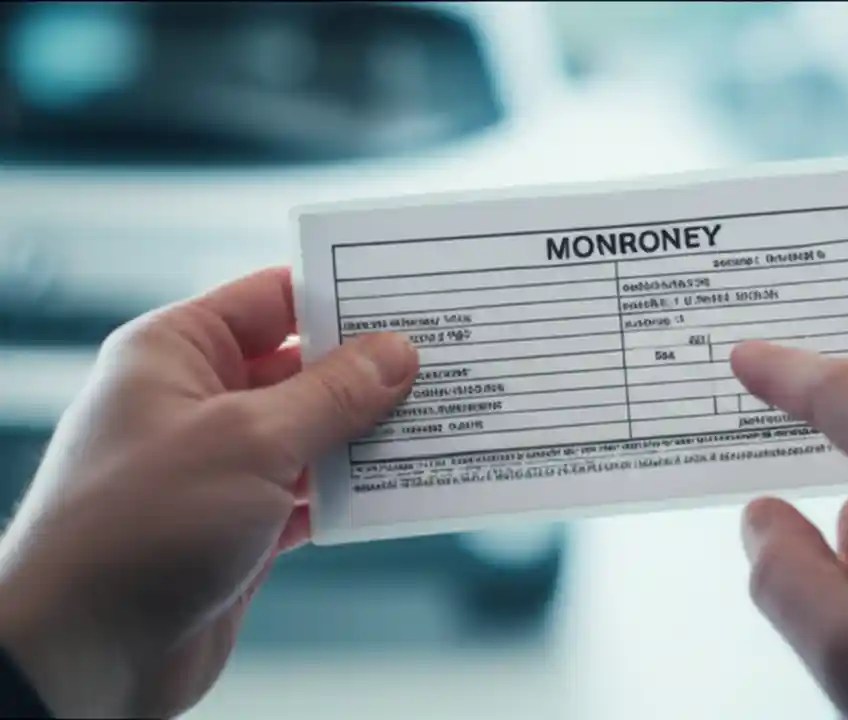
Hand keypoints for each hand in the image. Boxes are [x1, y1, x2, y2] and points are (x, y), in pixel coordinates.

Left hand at [0, 268, 417, 717]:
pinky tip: (399, 488)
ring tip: (436, 423)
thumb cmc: (137, 528)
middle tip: (441, 364)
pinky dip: (351, 492)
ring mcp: (218, 465)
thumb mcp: (250, 441)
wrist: (84, 653)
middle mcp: (195, 401)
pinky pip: (310, 492)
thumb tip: (395, 355)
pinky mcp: (239, 524)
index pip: (272, 298)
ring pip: (312, 432)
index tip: (408, 302)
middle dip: (367, 371)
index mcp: (176, 352)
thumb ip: (332, 395)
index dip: (339, 299)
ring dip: (366, 435)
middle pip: (301, 367)